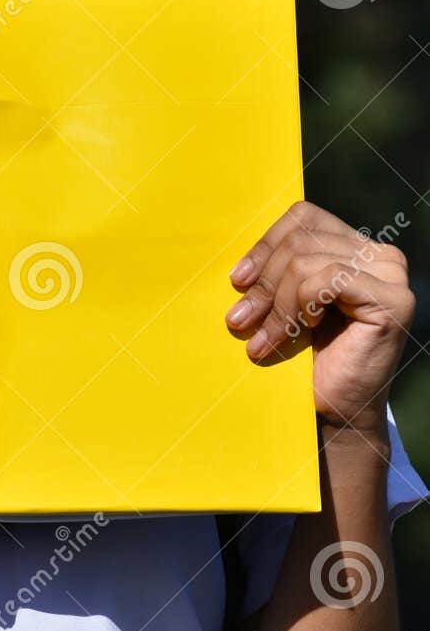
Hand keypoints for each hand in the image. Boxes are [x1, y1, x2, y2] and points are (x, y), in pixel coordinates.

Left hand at [224, 201, 414, 431]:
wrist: (335, 413)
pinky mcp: (392, 299)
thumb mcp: (288, 305)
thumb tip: (239, 266)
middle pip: (301, 240)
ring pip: (306, 261)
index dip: (266, 244)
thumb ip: (280, 272)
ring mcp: (392, 275)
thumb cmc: (309, 362)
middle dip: (263, 283)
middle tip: (241, 321)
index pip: (304, 217)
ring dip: (275, 305)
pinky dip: (302, 306)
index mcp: (357, 248)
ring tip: (262, 339)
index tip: (238, 281)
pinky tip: (306, 331)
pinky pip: (324, 280)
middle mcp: (381, 255)